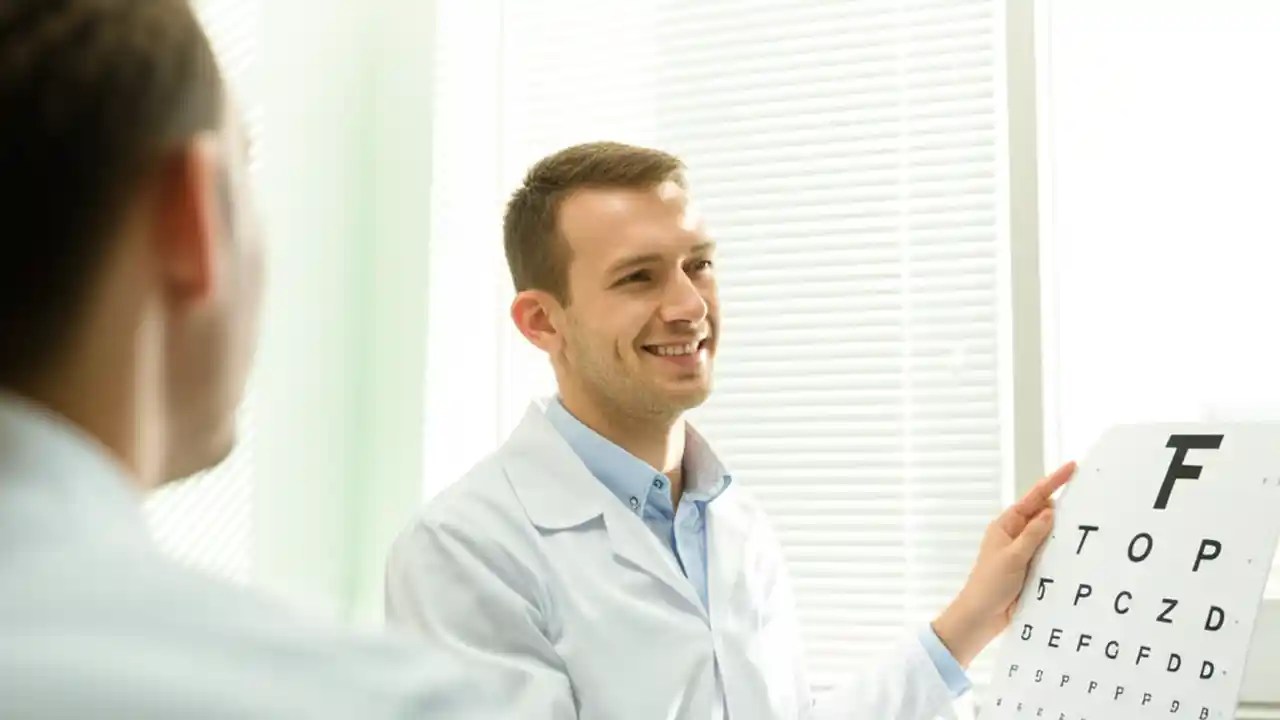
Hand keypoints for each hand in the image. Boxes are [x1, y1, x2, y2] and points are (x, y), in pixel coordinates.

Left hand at [931, 461, 1076, 666]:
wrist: (982, 617)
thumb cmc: (990, 585)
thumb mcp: (1013, 557)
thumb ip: (1032, 535)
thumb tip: (1050, 511)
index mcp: (1006, 526)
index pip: (1033, 499)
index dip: (1053, 482)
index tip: (1072, 468)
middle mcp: (1016, 536)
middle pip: (1044, 514)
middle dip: (1063, 504)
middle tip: (1090, 495)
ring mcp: (1025, 553)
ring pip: (1050, 535)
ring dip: (1065, 530)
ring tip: (1091, 520)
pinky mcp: (1032, 570)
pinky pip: (1051, 554)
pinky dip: (1063, 550)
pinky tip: (1081, 550)